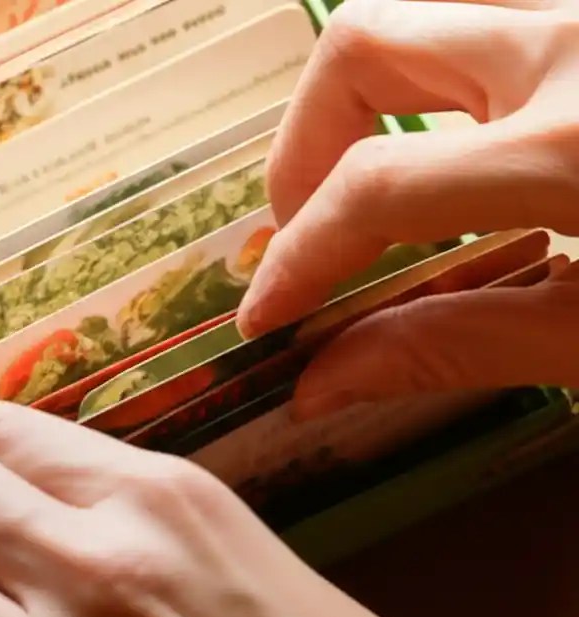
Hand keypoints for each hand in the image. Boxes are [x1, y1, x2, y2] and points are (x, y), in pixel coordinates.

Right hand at [236, 0, 578, 417]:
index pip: (376, 185)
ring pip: (411, 11)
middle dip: (303, 147)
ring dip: (359, 95)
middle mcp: (569, 48)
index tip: (267, 314)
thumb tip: (320, 381)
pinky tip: (445, 147)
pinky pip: (475, 16)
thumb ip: (458, 346)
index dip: (299, 255)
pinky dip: (429, 73)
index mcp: (574, 148)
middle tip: (309, 232)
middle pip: (360, 43)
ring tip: (363, 181)